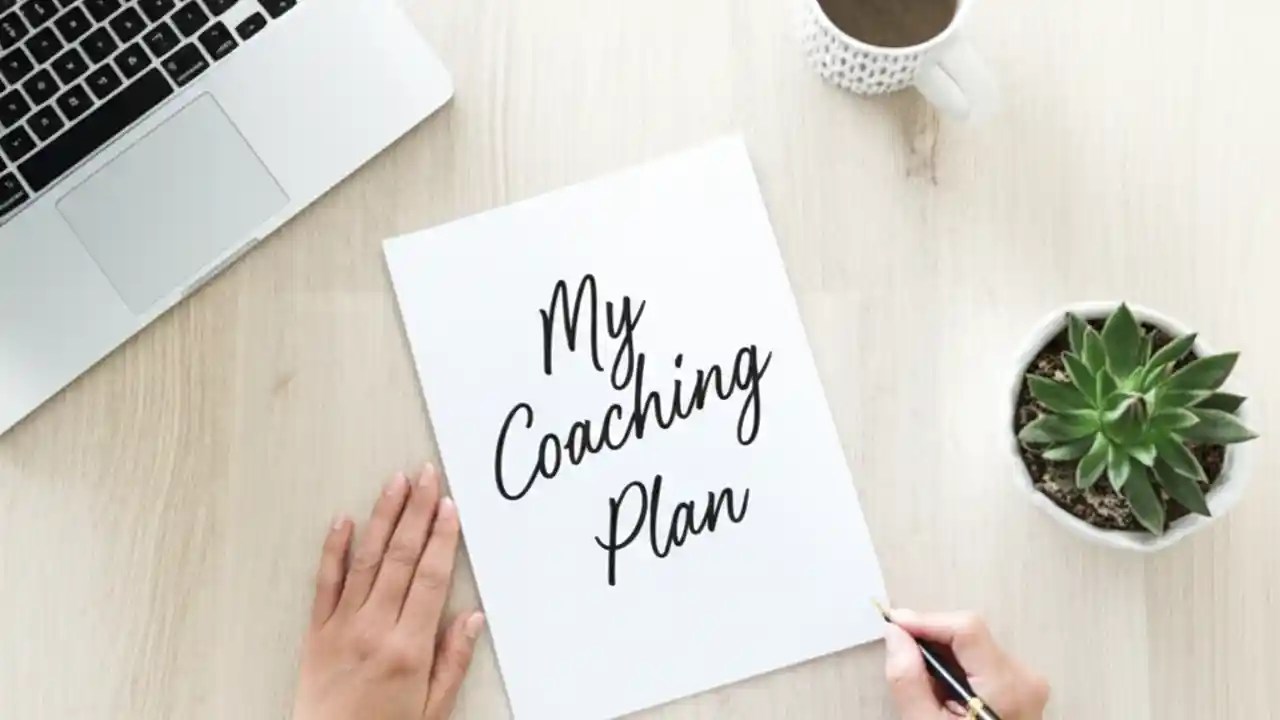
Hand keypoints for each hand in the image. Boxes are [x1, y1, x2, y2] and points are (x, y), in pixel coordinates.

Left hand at [293, 464, 483, 719]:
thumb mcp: (433, 709)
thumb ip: (453, 660)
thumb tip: (473, 617)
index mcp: (408, 647)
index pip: (431, 577)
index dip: (442, 538)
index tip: (449, 508)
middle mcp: (374, 628)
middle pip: (401, 557)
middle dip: (417, 512)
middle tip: (427, 477)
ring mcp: (342, 626)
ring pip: (366, 559)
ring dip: (383, 517)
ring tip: (395, 484)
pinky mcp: (317, 632)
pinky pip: (325, 583)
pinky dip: (335, 549)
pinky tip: (344, 521)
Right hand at [883, 609, 1048, 719]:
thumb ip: (909, 680)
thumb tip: (895, 635)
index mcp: (1006, 689)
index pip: (966, 629)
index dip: (926, 620)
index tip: (894, 623)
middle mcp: (1024, 678)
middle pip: (968, 634)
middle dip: (930, 639)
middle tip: (902, 658)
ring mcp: (1026, 681)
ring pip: (973, 645)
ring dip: (941, 654)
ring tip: (925, 685)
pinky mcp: (1021, 686)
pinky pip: (981, 659)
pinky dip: (956, 665)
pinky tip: (943, 690)